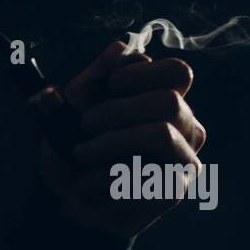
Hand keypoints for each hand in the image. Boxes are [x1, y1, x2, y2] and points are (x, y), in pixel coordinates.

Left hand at [38, 41, 206, 239]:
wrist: (65, 200)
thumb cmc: (75, 146)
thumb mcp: (76, 104)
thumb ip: (97, 75)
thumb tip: (119, 48)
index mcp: (165, 98)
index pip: (177, 72)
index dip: (140, 73)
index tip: (110, 85)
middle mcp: (183, 126)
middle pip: (170, 99)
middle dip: (119, 108)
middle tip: (85, 124)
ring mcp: (184, 158)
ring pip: (161, 133)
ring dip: (112, 140)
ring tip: (82, 153)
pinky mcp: (175, 188)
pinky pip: (147, 172)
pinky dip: (108, 174)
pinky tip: (88, 182)